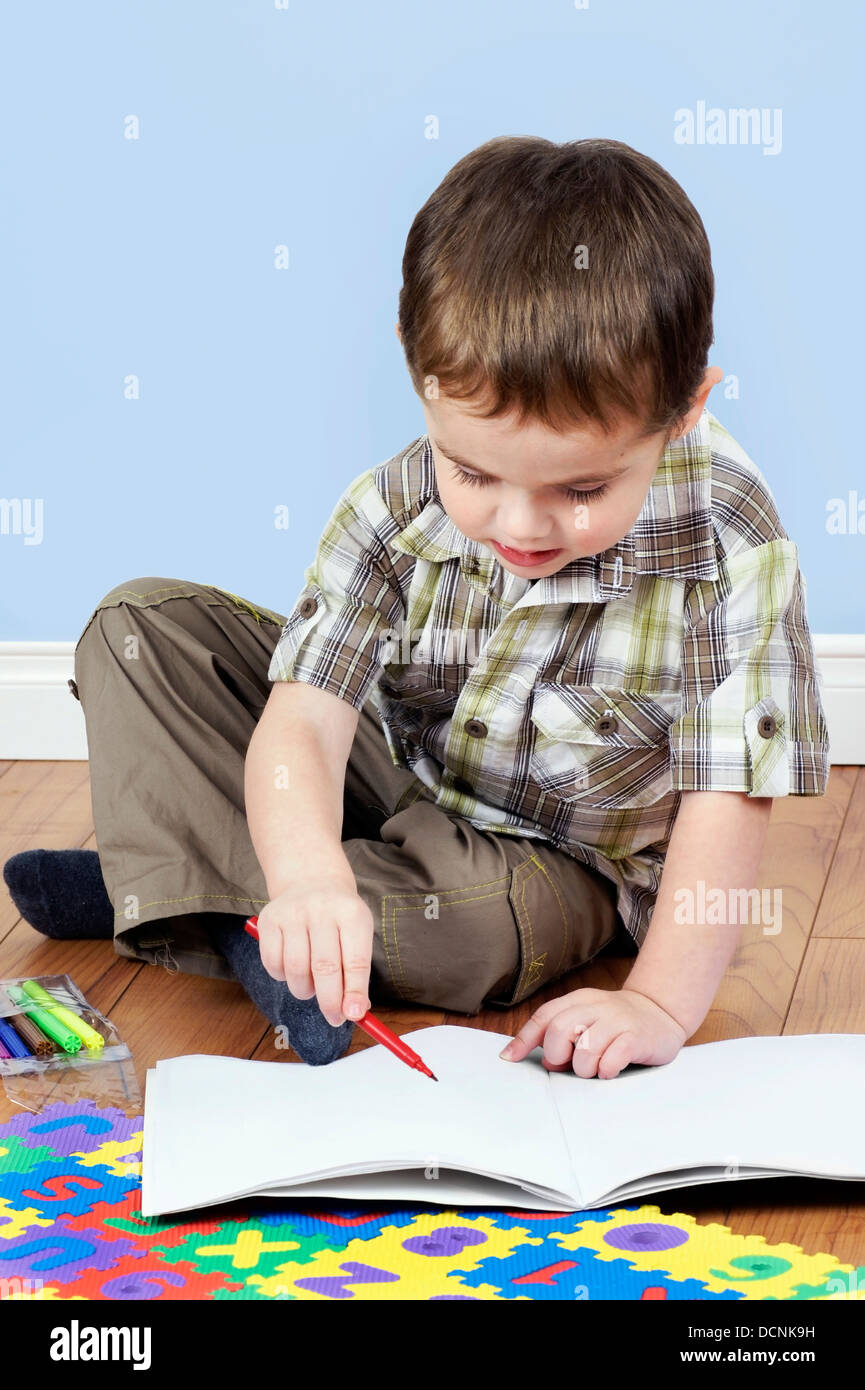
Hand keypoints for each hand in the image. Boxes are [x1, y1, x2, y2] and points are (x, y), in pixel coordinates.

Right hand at [255, 882, 373, 1027]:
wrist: (311, 880)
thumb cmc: (340, 918)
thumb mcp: (358, 934)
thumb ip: (356, 972)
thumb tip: (354, 1012)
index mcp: (351, 914)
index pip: (355, 960)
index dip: (355, 992)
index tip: (354, 1015)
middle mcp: (321, 909)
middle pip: (325, 968)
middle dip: (330, 1001)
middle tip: (335, 1018)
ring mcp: (292, 913)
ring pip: (296, 970)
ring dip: (305, 991)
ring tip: (312, 986)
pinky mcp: (268, 919)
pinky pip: (273, 964)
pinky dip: (283, 977)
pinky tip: (293, 969)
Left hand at [498, 986, 687, 1078]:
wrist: (662, 1013)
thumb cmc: (618, 1023)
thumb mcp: (588, 1020)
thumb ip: (564, 1036)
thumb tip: (545, 1062)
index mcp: (579, 1000)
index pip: (545, 1016)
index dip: (524, 1039)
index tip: (509, 1058)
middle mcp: (596, 1006)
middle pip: (559, 1031)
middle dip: (558, 1055)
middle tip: (569, 1064)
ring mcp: (617, 1020)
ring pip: (584, 1050)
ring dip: (584, 1068)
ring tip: (595, 1067)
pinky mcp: (636, 1037)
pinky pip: (610, 1060)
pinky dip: (606, 1071)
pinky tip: (611, 1069)